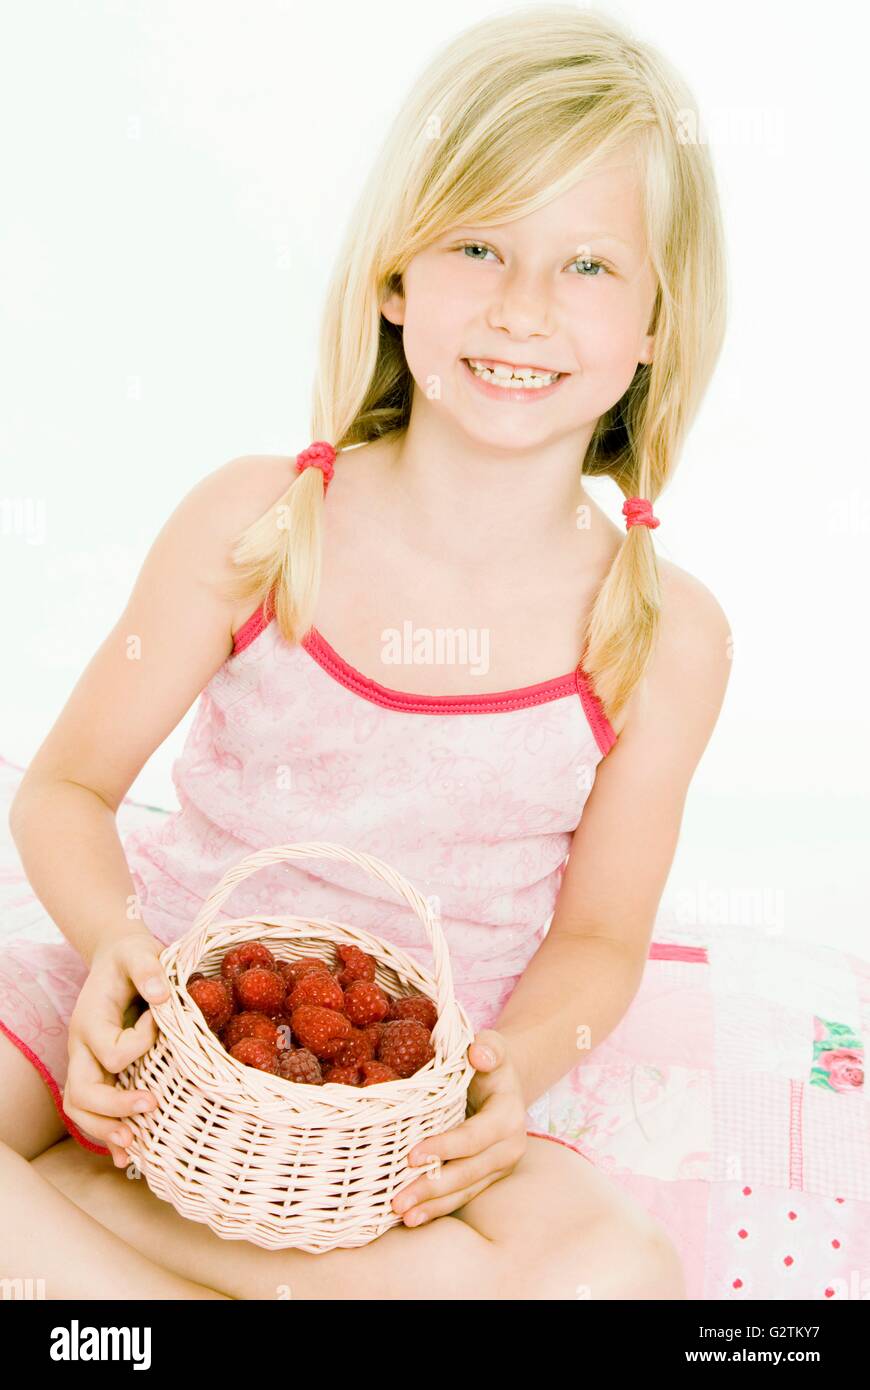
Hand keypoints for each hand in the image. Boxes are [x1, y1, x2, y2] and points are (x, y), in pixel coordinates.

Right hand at [63, 929, 170, 1166]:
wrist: (116, 959)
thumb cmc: (131, 957)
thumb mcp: (140, 953)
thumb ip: (148, 969)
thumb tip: (163, 996)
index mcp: (90, 1020)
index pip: (111, 1052)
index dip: (141, 1045)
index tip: (162, 1023)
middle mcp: (81, 1047)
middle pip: (82, 1091)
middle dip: (114, 1107)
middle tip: (150, 1108)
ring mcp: (86, 1063)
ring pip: (79, 1109)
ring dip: (104, 1130)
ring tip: (134, 1146)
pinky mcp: (97, 1072)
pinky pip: (91, 1112)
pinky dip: (107, 1136)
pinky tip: (128, 1158)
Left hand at [390, 1029, 527, 1225]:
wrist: (505, 1081)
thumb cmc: (488, 1060)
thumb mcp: (492, 1045)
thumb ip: (487, 1047)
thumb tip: (478, 1054)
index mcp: (508, 1115)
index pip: (474, 1136)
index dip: (444, 1148)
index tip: (411, 1156)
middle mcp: (510, 1146)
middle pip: (468, 1172)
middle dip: (432, 1187)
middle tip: (398, 1199)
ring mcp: (500, 1166)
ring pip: (466, 1190)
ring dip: (434, 1206)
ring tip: (404, 1215)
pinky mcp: (489, 1177)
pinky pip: (464, 1195)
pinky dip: (440, 1208)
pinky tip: (415, 1218)